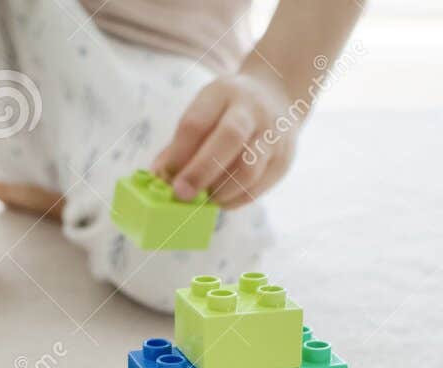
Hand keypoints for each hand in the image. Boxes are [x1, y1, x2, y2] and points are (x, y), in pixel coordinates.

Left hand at [152, 69, 297, 209]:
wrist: (277, 96)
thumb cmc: (227, 110)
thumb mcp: (204, 111)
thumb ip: (180, 144)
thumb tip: (158, 177)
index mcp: (223, 93)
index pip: (197, 121)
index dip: (179, 152)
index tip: (165, 174)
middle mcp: (252, 110)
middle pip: (229, 138)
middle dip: (201, 171)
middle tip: (181, 194)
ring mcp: (272, 135)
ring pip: (247, 169)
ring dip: (220, 191)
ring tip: (204, 200)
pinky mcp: (283, 160)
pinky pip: (257, 188)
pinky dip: (234, 200)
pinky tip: (221, 200)